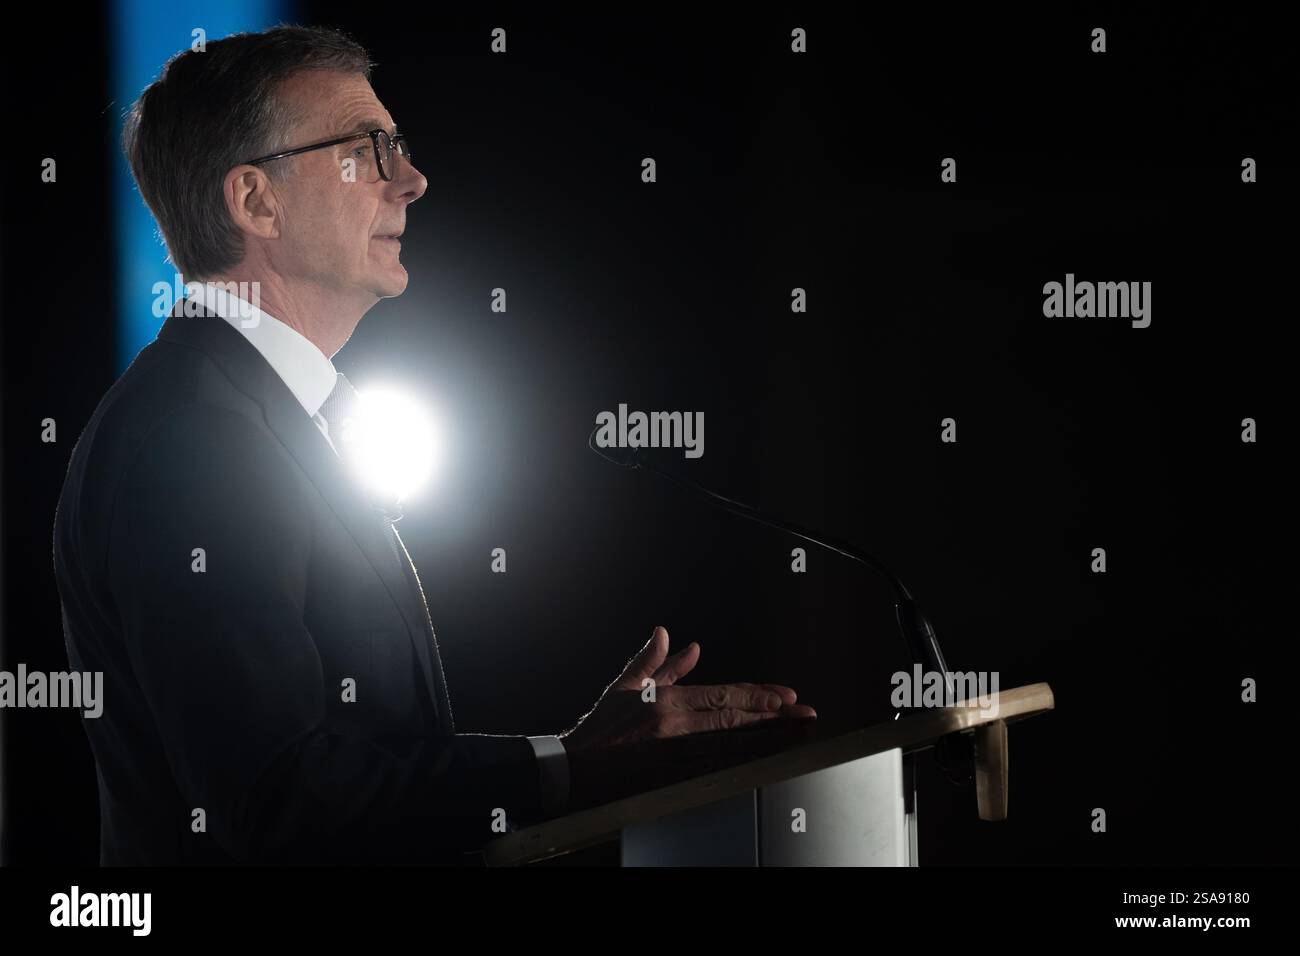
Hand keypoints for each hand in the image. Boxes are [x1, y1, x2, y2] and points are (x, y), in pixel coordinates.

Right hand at [557, 626, 816, 809]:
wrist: (575, 767)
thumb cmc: (601, 727)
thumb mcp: (626, 686)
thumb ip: (655, 661)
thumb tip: (672, 637)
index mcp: (666, 701)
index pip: (722, 695)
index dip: (756, 696)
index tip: (784, 695)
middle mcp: (675, 726)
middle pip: (735, 719)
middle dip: (773, 716)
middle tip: (803, 713)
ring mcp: (677, 754)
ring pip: (732, 744)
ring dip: (767, 739)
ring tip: (796, 734)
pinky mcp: (675, 776)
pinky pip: (718, 766)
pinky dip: (744, 760)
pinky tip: (765, 757)